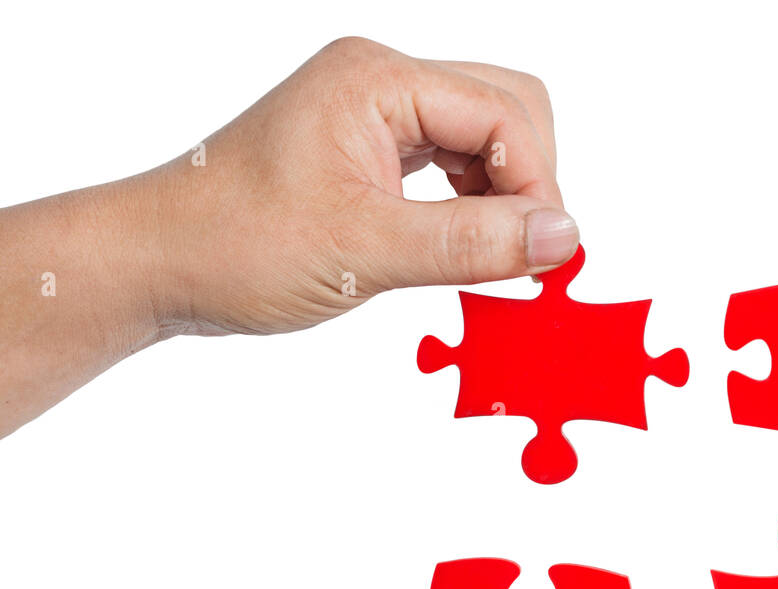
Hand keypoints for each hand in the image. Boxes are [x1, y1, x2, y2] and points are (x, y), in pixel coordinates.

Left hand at [0, 38, 576, 433]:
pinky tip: (464, 253)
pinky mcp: (371, 154)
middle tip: (527, 257)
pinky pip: (451, 168)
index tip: (543, 259)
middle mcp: (382, 84)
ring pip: (484, 141)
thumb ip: (471, 242)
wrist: (158, 263)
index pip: (504, 115)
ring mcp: (376, 117)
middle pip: (508, 111)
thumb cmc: (234, 244)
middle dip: (531, 183)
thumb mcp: (365, 250)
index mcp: (378, 80)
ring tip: (496, 263)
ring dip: (503, 201)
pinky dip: (472, 211)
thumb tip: (563, 236)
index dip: (538, 187)